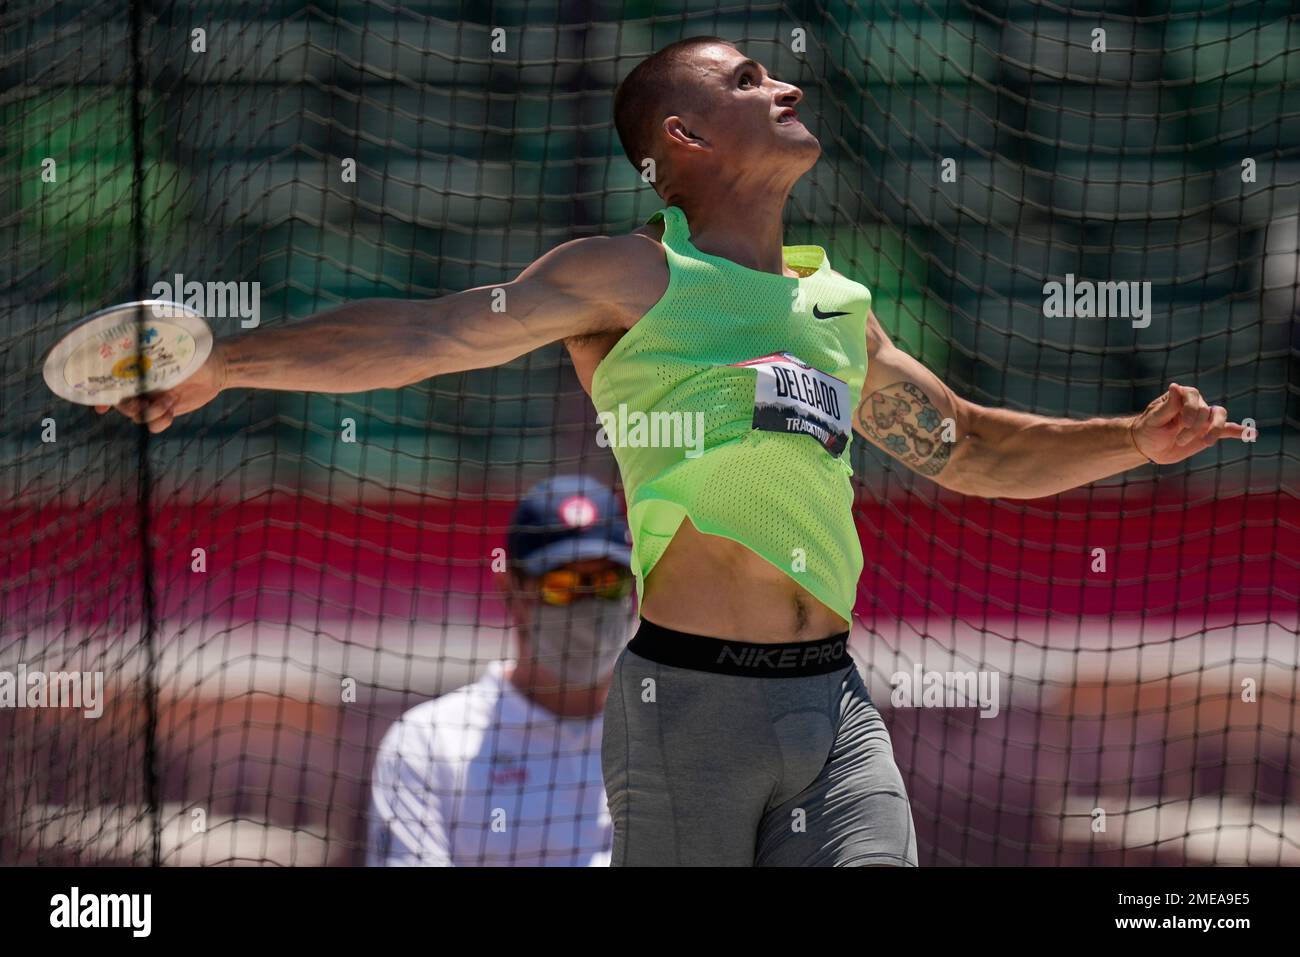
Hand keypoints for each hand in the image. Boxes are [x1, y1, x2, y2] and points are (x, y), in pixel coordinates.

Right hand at [95, 343, 227, 432]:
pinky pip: (154, 424)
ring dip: (149, 413)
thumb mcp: (170, 347)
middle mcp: (138, 383)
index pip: (107, 380)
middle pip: (120, 402)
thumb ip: (151, 348)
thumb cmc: (191, 350)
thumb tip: (137, 336)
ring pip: (136, 416)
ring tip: (167, 403)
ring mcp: (150, 398)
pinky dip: (160, 421)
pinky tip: (171, 411)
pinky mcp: (164, 411)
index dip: (99, 395)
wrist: (214, 368)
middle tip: (142, 403)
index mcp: (133, 366)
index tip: (101, 407)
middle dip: (128, 407)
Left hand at [1130, 382, 1243, 464]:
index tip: (1182, 424)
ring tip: (1206, 441)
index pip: (1194, 396)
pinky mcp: (1208, 432)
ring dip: (1215, 430)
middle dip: (1195, 428)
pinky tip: (1252, 433)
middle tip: (1180, 440)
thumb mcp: (1155, 418)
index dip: (1191, 410)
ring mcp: (1204, 419)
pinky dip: (1240, 431)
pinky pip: (1227, 430)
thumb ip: (1168, 405)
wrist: (1148, 445)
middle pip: (1206, 411)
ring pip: (1220, 418)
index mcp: (1182, 396)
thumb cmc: (1148, 428)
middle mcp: (1196, 404)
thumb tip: (1176, 386)